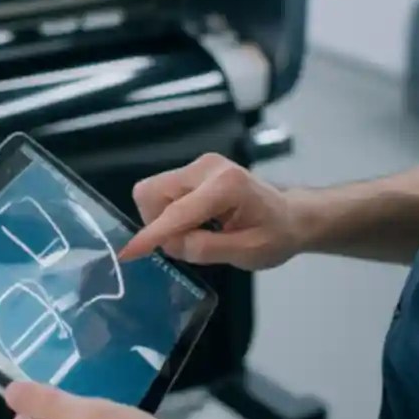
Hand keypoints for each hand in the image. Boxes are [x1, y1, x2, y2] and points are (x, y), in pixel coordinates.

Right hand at [119, 153, 303, 269]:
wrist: (291, 216)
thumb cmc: (276, 235)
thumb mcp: (249, 252)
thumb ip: (208, 249)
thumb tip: (171, 244)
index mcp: (226, 185)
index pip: (176, 212)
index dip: (150, 235)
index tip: (127, 253)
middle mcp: (207, 167)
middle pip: (153, 193)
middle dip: (157, 224)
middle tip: (185, 245)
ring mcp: (199, 165)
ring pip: (154, 193)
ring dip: (164, 220)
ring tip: (197, 234)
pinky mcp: (193, 171)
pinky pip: (164, 193)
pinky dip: (171, 214)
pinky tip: (197, 224)